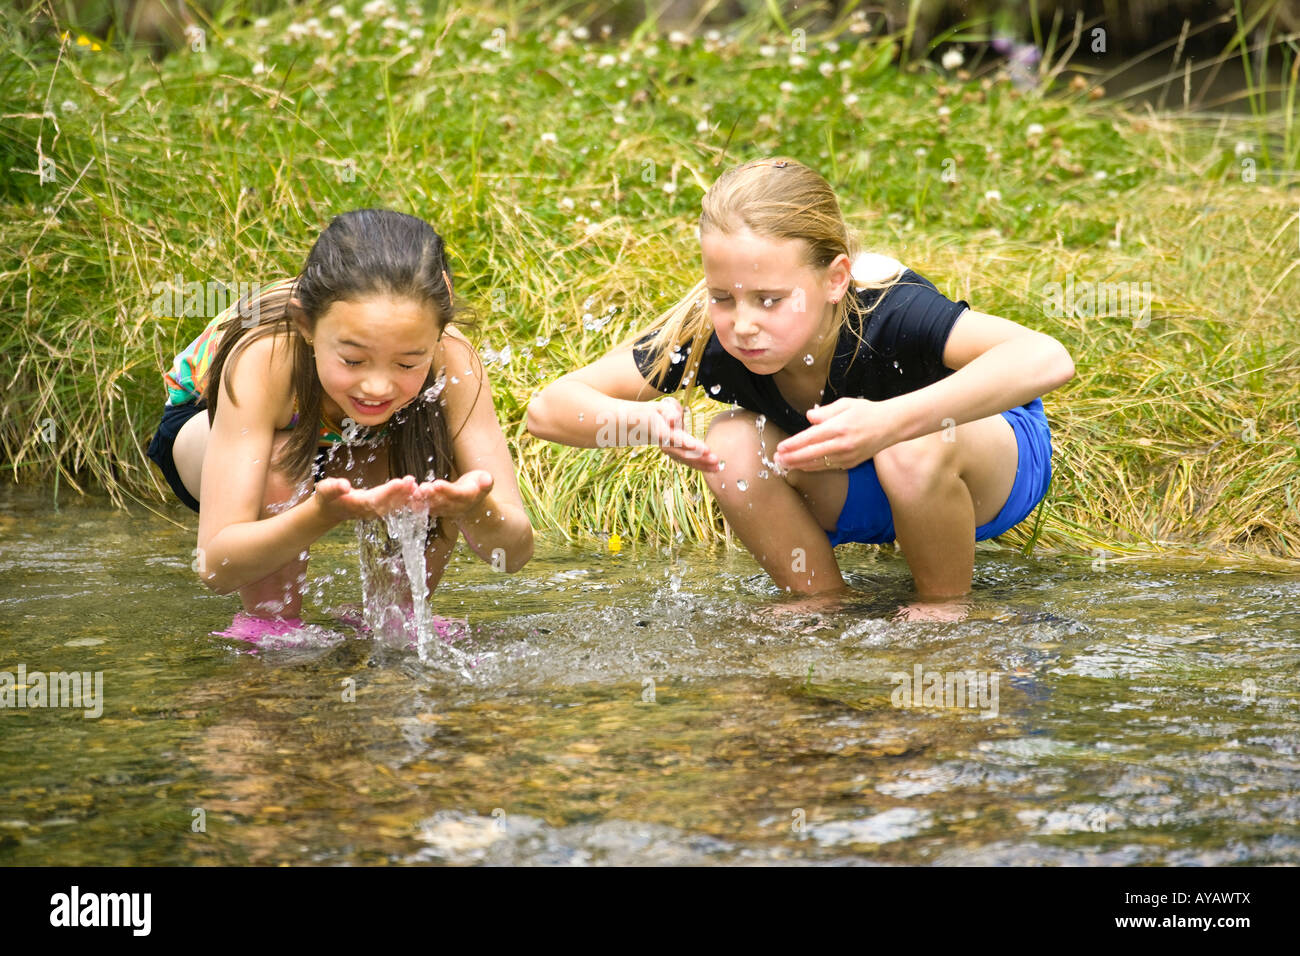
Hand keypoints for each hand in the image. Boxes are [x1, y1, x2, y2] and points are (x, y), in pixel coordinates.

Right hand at [313, 475, 420, 522]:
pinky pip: (393, 505)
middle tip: (412, 481)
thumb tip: (345, 485)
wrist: (330, 509)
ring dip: (405, 495)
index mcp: (356, 505)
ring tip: (415, 484)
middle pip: (387, 503)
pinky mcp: (379, 509)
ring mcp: (374, 511)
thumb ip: (335, 487)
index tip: (399, 482)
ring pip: (393, 505)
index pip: (374, 499)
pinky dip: (404, 498)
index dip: (388, 492)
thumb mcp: (325, 489)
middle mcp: (368, 510)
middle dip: (400, 493)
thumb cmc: (327, 497)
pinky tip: (413, 489)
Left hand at [414, 469, 493, 520]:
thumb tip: (487, 480)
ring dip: (423, 500)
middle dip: (431, 495)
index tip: (437, 484)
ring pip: (433, 505)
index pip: (457, 494)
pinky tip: (409, 495)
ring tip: (414, 491)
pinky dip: (418, 502)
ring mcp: (446, 510)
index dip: (447, 490)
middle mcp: (456, 507)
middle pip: (442, 501)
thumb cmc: (478, 484)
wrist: (473, 499)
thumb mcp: (485, 480)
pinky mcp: (437, 509)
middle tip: (422, 488)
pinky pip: (427, 507)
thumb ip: (486, 481)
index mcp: (468, 497)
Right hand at [649, 397, 719, 472]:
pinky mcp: (676, 456)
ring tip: (717, 466)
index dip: (686, 443)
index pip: (674, 438)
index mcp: (662, 430)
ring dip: (702, 465)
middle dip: (699, 457)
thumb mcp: (663, 407)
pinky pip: (689, 462)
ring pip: (686, 460)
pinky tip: (714, 469)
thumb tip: (674, 419)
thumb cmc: (660, 412)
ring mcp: (670, 452)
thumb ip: (669, 411)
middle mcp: (666, 444)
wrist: (646, 424)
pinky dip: (701, 466)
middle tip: (715, 459)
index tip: (698, 447)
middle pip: (682, 453)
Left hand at [773, 397, 895, 471]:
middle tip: (777, 459)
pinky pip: (828, 467)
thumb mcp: (846, 404)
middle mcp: (842, 444)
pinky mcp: (851, 463)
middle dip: (792, 458)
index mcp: (839, 427)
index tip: (780, 447)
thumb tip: (809, 417)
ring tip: (784, 464)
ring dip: (799, 465)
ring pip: (818, 464)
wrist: (891, 425)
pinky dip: (813, 467)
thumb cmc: (867, 412)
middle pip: (811, 454)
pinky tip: (802, 466)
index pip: (810, 438)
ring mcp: (847, 456)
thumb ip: (825, 411)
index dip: (793, 444)